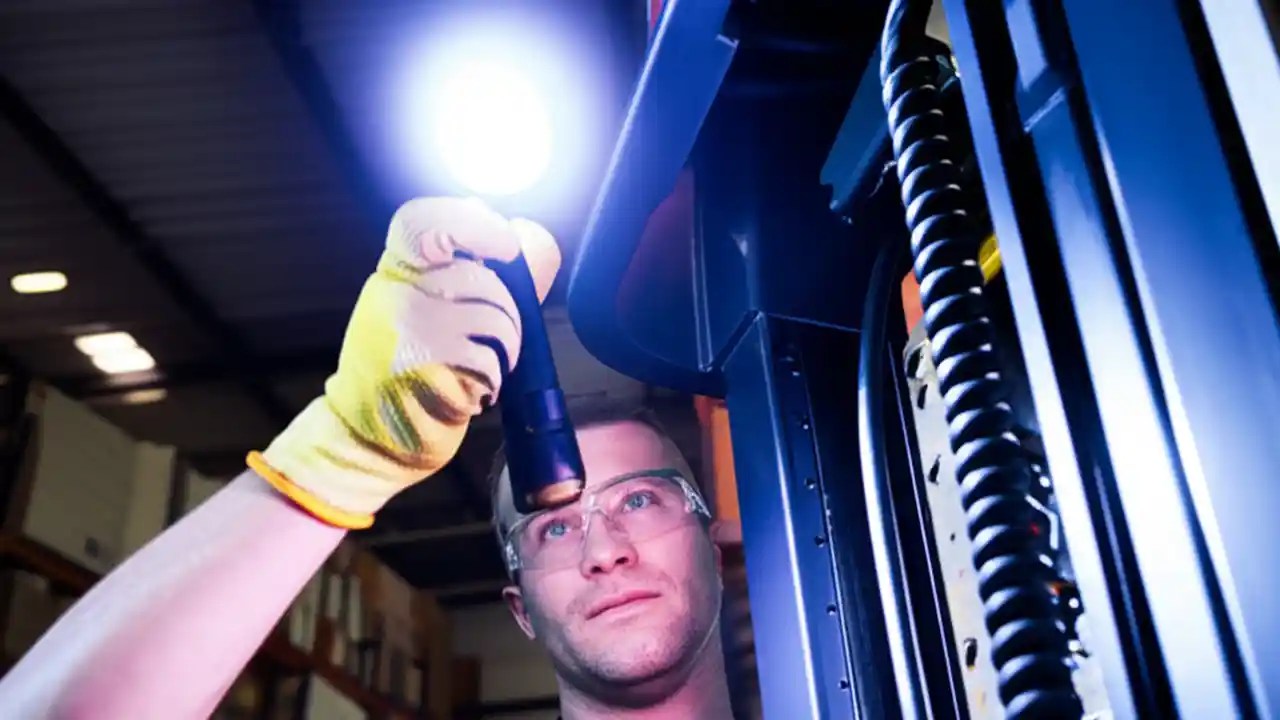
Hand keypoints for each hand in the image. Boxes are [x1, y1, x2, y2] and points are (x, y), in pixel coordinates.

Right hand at [249, 197, 559, 527]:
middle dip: (506, 314)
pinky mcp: (424, 371)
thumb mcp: (423, 310)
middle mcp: (394, 295)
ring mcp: (407, 332)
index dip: (473, 222)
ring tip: (480, 368)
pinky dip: (494, 380)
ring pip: (495, 319)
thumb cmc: (411, 371)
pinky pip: (491, 361)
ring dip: (505, 350)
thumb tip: (522, 230)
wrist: (367, 438)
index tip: (505, 244)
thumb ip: (470, 270)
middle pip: (482, 279)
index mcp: (393, 273)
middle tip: (492, 342)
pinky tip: (472, 391)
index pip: (424, 223)